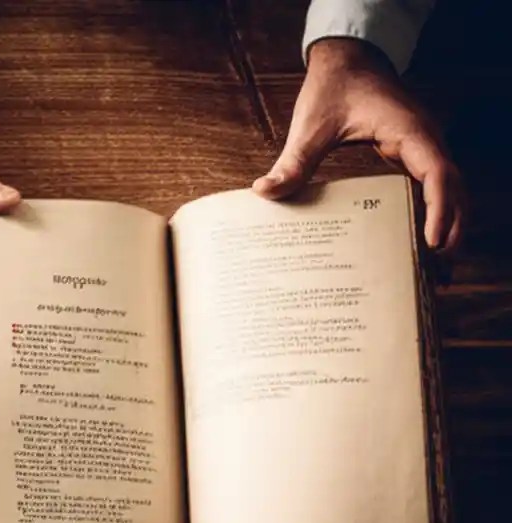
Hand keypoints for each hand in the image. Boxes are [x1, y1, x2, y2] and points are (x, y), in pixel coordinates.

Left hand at [253, 38, 462, 251]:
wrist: (348, 59)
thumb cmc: (334, 87)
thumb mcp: (311, 125)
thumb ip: (294, 160)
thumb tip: (264, 191)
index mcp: (408, 130)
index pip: (437, 173)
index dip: (440, 208)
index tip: (434, 241)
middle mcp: (424, 139)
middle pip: (452, 187)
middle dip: (451, 226)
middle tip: (441, 270)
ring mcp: (422, 146)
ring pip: (448, 187)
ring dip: (449, 220)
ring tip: (438, 265)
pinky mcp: (413, 151)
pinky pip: (432, 183)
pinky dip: (434, 208)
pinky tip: (421, 235)